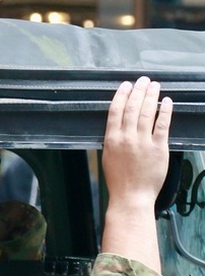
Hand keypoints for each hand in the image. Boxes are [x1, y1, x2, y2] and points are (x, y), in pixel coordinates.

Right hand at [100, 77, 171, 272]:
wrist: (131, 196)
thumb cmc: (118, 179)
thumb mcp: (108, 155)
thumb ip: (114, 138)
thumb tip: (120, 124)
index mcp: (111, 138)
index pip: (116, 111)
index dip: (122, 95)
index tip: (126, 85)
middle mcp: (126, 137)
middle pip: (132, 108)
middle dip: (138, 91)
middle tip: (143, 80)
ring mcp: (143, 142)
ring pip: (147, 113)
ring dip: (151, 97)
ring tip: (154, 86)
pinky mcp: (159, 148)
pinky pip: (162, 126)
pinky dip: (165, 112)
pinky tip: (167, 102)